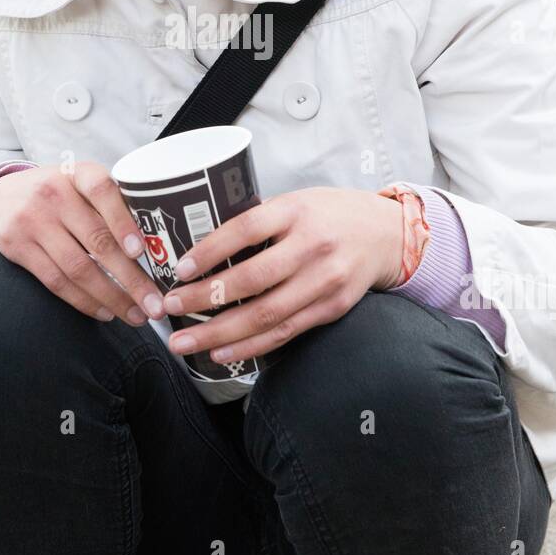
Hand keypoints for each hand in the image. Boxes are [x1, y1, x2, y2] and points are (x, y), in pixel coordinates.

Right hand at [0, 162, 165, 325]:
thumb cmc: (57, 194)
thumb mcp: (80, 184)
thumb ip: (111, 203)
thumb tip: (158, 246)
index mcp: (78, 174)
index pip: (103, 191)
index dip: (123, 221)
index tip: (141, 251)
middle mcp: (54, 194)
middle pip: (97, 241)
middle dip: (131, 278)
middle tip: (155, 304)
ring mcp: (33, 220)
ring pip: (78, 268)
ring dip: (111, 297)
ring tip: (136, 315)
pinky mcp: (17, 247)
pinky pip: (56, 281)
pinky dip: (83, 301)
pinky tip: (105, 311)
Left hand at [161, 186, 405, 365]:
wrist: (386, 234)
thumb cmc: (328, 215)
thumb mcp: (295, 202)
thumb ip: (258, 220)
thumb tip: (198, 244)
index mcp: (296, 211)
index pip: (245, 228)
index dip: (210, 250)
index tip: (179, 269)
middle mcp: (313, 246)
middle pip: (253, 278)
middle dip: (205, 298)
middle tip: (170, 308)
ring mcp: (325, 280)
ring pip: (267, 315)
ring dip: (220, 333)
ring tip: (184, 342)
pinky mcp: (333, 308)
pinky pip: (285, 333)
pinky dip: (250, 346)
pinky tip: (220, 352)